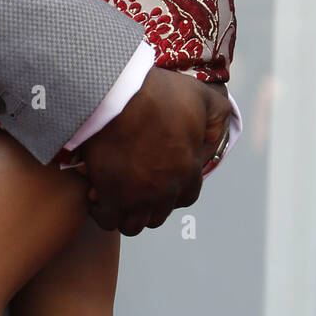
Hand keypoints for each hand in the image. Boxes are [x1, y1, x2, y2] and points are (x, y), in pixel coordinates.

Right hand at [80, 68, 231, 235]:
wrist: (117, 93)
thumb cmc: (157, 92)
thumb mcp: (201, 95)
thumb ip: (218, 113)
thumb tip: (220, 131)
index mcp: (188, 170)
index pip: (186, 197)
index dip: (172, 190)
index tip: (158, 178)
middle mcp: (166, 189)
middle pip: (157, 215)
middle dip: (147, 203)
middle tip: (132, 184)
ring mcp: (137, 195)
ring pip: (132, 223)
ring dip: (125, 212)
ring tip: (113, 192)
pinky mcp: (109, 194)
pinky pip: (106, 218)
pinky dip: (101, 210)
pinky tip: (95, 193)